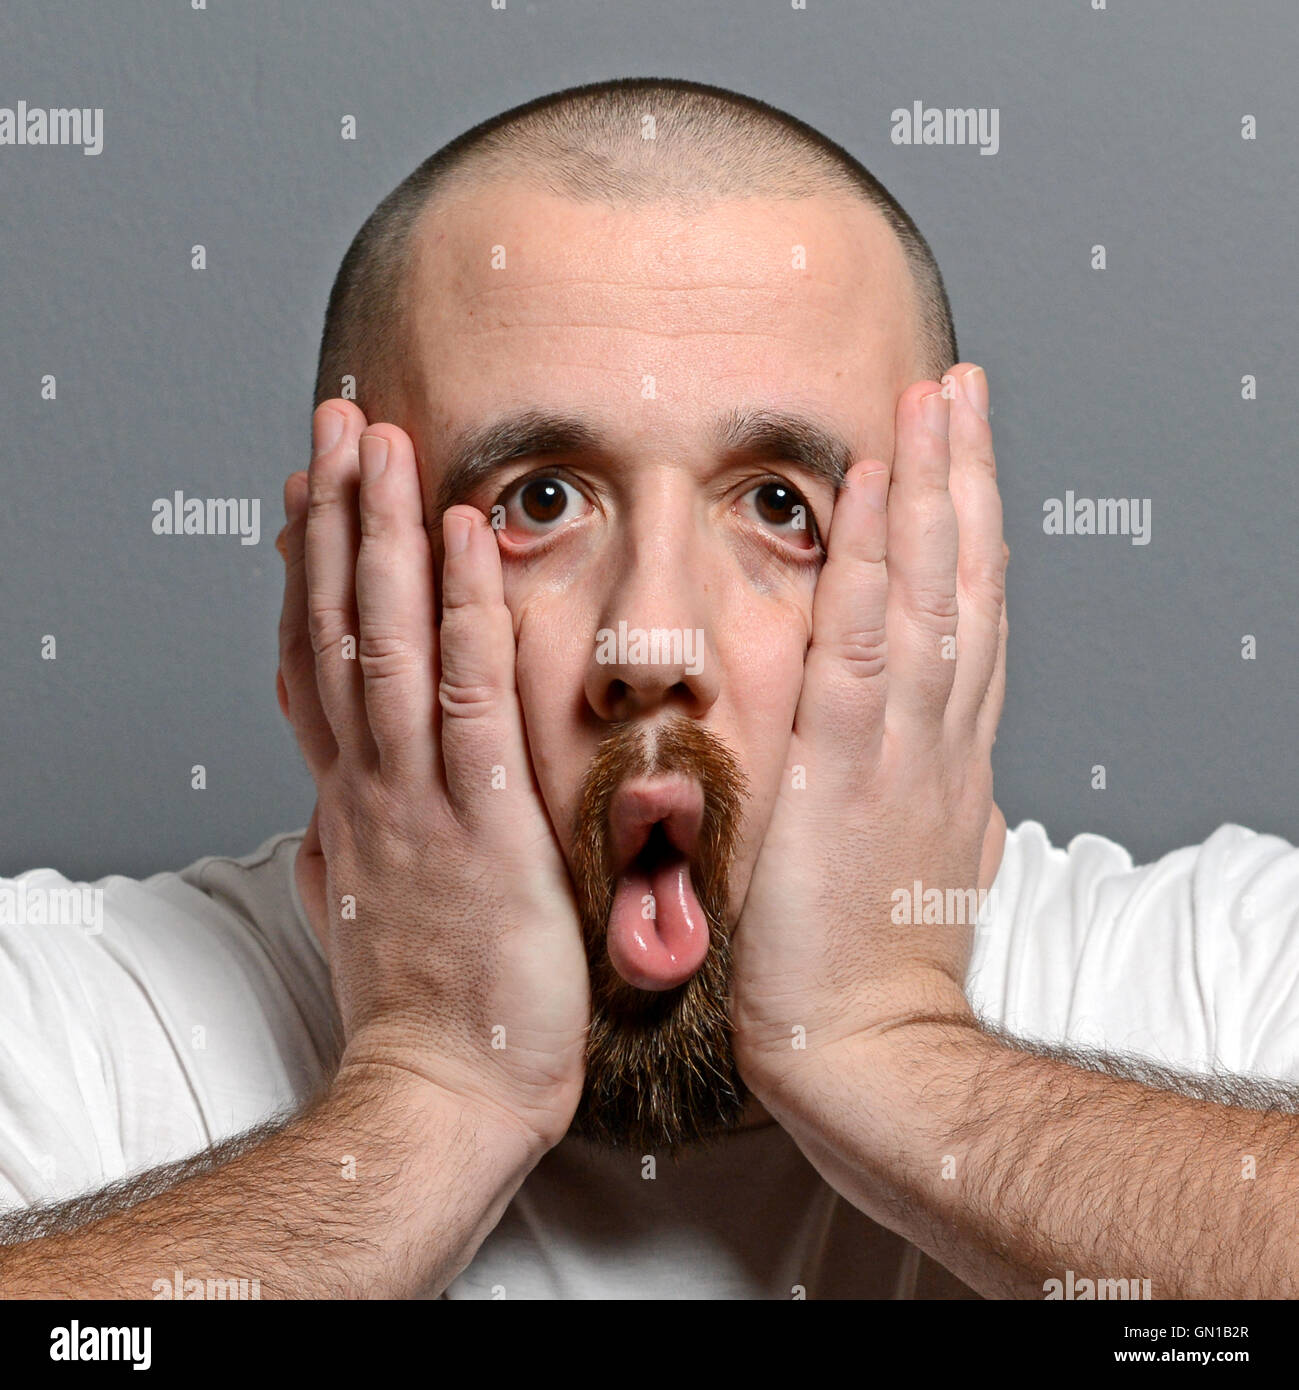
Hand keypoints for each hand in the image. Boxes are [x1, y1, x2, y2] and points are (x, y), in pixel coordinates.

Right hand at [276, 401, 589, 1154]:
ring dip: (383, 535)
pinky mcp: (481, 823)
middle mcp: (370, 784)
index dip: (306, 574)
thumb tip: (321, 828)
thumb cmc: (420, 1015)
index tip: (307, 502)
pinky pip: (470, 697)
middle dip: (335, 519)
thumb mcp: (361, 920)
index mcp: (352, 804)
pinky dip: (465, 611)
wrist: (442, 1099)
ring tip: (382, 442)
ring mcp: (418, 798)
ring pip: (386, 641)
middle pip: (336, 626)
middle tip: (337, 425)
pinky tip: (465, 539)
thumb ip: (339, 859)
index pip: (315, 664)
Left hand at [731, 364, 1007, 1109]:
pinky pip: (867, 644)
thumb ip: (922, 805)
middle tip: (962, 388)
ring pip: (934, 591)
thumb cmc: (872, 969)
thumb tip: (934, 778)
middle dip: (967, 477)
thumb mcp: (913, 866)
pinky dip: (878, 563)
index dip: (970, 532)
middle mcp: (940, 735)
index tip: (962, 461)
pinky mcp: (852, 771)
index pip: (968, 620)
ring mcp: (904, 747)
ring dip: (935, 487)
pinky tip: (875, 489)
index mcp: (944, 756)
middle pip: (969, 582)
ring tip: (933, 397)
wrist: (866, 1049)